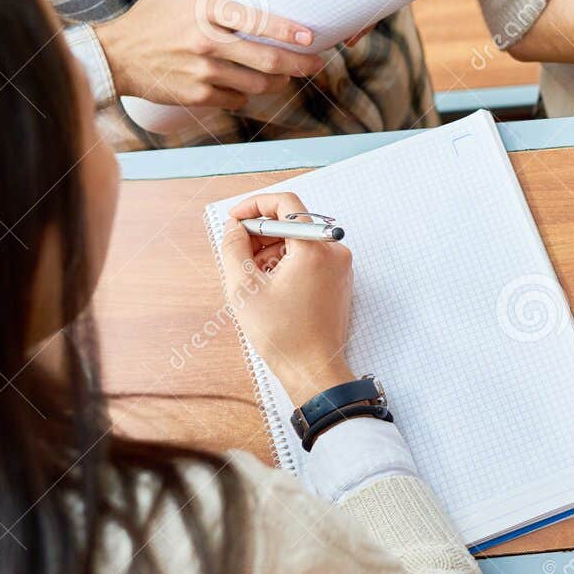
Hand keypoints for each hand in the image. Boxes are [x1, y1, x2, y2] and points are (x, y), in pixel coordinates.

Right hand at [95, 0, 325, 108]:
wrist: (116, 56)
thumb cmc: (150, 16)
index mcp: (206, 11)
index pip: (258, 21)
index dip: (289, 31)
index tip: (310, 36)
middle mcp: (208, 43)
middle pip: (268, 60)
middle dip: (299, 64)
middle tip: (315, 63)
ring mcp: (203, 72)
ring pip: (258, 84)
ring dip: (278, 82)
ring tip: (284, 75)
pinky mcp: (197, 96)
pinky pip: (237, 99)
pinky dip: (246, 93)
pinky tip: (245, 85)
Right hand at [218, 192, 355, 404]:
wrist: (313, 369)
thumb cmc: (282, 334)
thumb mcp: (244, 288)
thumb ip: (234, 247)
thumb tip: (234, 226)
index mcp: (314, 247)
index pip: (285, 203)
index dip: (254, 206)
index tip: (234, 220)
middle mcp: (334, 250)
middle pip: (292, 222)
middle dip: (260, 234)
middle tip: (237, 253)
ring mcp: (340, 266)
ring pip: (299, 241)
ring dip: (271, 251)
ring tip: (252, 278)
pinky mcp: (338, 280)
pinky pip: (309, 258)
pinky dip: (287, 263)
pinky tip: (269, 286)